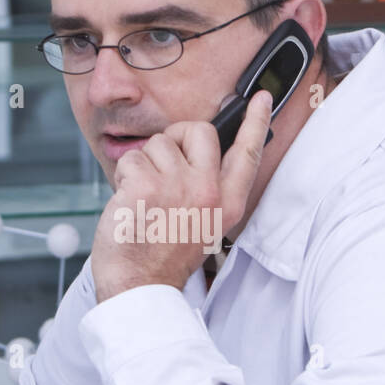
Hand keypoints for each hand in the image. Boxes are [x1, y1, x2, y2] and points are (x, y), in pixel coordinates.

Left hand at [90, 90, 272, 302]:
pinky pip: (133, 159)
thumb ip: (208, 187)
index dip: (254, 121)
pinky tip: (130, 203)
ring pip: (158, 144)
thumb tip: (196, 148)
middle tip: (165, 166)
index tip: (260, 97)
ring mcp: (178, 188)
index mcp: (228, 202)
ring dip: (144, 165)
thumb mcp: (204, 223)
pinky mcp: (146, 187)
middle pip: (199, 131)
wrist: (141, 286)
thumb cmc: (164, 254)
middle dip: (177, 138)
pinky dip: (124, 177)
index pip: (247, 153)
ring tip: (145, 198)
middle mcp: (209, 193)